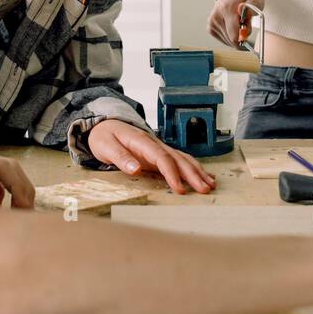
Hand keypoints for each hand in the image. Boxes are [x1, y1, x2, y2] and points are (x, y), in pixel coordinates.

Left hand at [86, 120, 216, 194]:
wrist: (104, 124)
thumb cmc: (103, 135)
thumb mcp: (105, 145)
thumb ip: (120, 157)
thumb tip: (135, 169)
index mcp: (141, 141)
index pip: (161, 157)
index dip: (172, 173)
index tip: (179, 189)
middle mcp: (154, 143)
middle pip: (177, 158)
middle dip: (192, 174)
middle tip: (204, 189)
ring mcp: (157, 148)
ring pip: (182, 159)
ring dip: (197, 171)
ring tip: (209, 185)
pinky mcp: (158, 154)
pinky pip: (179, 160)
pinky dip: (193, 168)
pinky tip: (204, 175)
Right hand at [207, 0, 264, 46]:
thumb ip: (252, 5)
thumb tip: (241, 11)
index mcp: (226, 8)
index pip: (234, 36)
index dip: (245, 36)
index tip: (248, 26)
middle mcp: (216, 16)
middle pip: (232, 40)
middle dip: (242, 36)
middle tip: (245, 22)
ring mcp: (211, 22)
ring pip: (228, 41)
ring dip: (237, 36)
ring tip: (239, 22)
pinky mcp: (210, 27)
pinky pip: (223, 40)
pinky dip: (230, 36)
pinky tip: (233, 26)